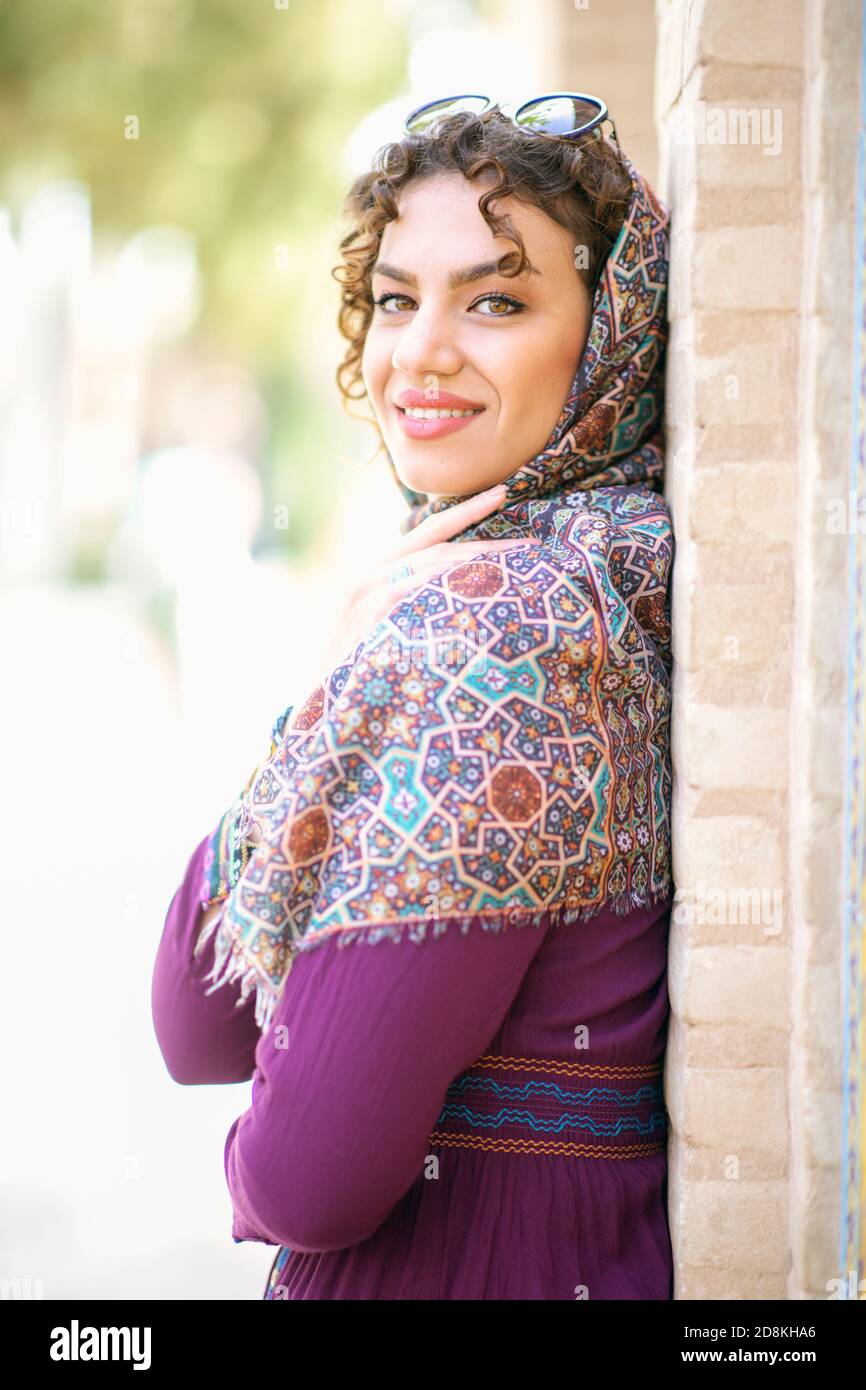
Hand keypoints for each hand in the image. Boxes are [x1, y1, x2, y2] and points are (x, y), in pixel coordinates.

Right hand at [315, 483, 526, 678]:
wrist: (324, 709)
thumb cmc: (362, 673)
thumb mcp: (392, 631)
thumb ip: (420, 606)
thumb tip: (471, 596)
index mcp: (380, 572)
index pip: (427, 532)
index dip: (466, 512)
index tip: (503, 494)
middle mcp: (371, 574)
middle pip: (438, 544)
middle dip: (487, 541)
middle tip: (531, 545)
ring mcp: (368, 593)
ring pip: (431, 563)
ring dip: (477, 561)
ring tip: (517, 566)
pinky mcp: (369, 615)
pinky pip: (415, 590)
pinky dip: (446, 583)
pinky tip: (478, 585)